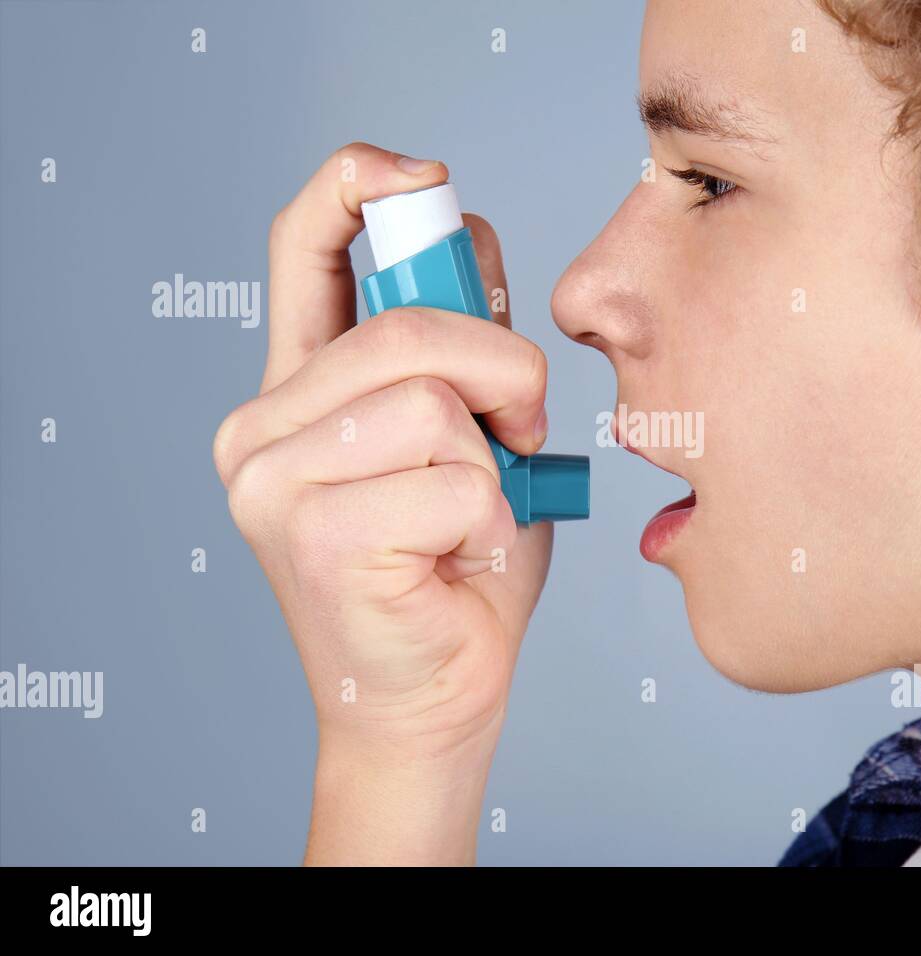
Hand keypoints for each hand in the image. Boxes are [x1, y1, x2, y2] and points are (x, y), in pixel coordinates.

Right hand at [213, 143, 553, 862]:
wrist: (435, 701)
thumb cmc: (456, 572)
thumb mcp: (474, 440)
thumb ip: (462, 351)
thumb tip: (473, 236)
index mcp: (299, 393)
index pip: (301, 249)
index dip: (353, 185)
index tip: (420, 176)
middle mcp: (262, 428)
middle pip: (406, 326)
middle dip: (502, 368)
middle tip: (522, 428)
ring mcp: (273, 481)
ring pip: (431, 402)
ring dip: (491, 462)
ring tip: (473, 518)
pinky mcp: (313, 535)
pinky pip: (452, 481)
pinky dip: (488, 522)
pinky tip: (455, 563)